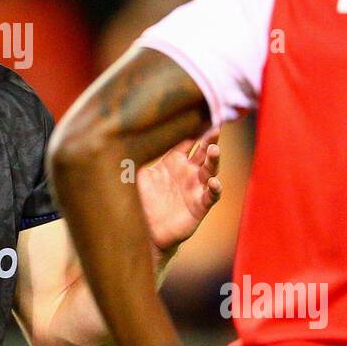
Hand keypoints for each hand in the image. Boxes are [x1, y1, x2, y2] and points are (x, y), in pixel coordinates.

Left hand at [137, 130, 222, 252]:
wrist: (147, 232)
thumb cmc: (143, 201)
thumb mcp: (138, 175)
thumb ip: (139, 156)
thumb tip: (131, 134)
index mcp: (173, 161)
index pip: (188, 140)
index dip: (194, 128)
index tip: (200, 114)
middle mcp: (188, 171)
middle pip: (203, 150)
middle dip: (210, 138)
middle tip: (215, 126)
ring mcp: (196, 187)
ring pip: (210, 169)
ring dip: (214, 159)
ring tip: (214, 149)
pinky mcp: (200, 205)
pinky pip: (212, 195)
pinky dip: (215, 189)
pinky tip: (214, 182)